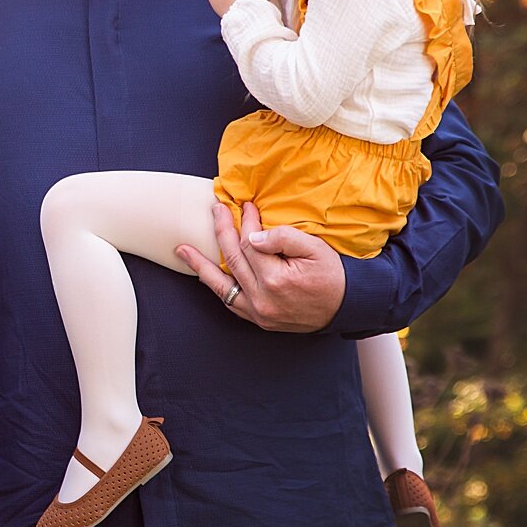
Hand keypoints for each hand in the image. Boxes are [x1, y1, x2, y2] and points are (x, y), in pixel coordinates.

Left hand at [175, 198, 345, 331]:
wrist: (344, 306)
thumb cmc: (332, 275)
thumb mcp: (314, 248)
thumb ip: (282, 237)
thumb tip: (252, 235)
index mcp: (275, 280)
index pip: (250, 244)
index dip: (247, 222)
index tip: (247, 205)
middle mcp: (261, 299)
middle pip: (233, 260)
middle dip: (222, 231)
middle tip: (215, 209)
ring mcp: (258, 313)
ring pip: (222, 285)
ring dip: (201, 266)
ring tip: (182, 250)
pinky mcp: (258, 320)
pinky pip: (230, 302)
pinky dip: (216, 287)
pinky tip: (204, 275)